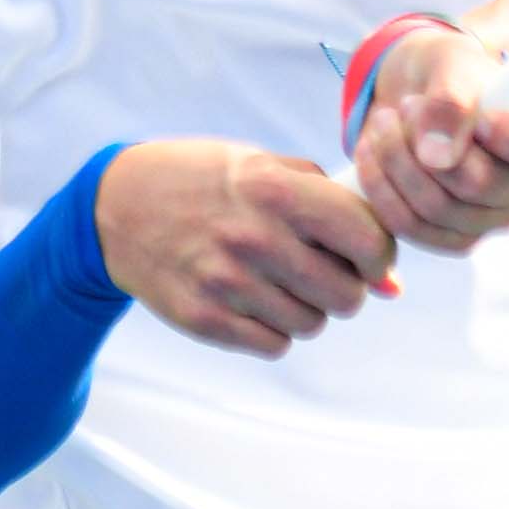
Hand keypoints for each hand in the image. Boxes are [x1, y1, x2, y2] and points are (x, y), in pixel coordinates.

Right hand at [95, 138, 399, 358]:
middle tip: (322, 272)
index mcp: (276, 190)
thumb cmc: (207, 181)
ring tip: (280, 282)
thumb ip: (333, 207)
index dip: (380, 256)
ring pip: (312, 324)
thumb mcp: (266, 165)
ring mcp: (226, 282)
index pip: (367, 240)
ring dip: (308, 309)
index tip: (368, 258)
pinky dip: (275, 329)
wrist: (117, 205)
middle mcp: (253, 237)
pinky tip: (255, 300)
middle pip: (346, 295)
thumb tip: (391, 281)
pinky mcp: (204, 318)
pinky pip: (274, 344)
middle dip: (345, 288)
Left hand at [352, 26, 508, 254]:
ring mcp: (497, 217)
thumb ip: (450, 100)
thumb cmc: (451, 75)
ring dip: (395, 162)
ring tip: (383, 122)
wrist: (419, 97)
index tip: (478, 115)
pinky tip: (372, 152)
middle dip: (423, 142)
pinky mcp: (459, 235)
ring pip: (439, 209)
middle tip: (402, 106)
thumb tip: (438, 157)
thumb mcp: (450, 65)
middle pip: (480, 185)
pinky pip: (415, 229)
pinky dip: (382, 189)